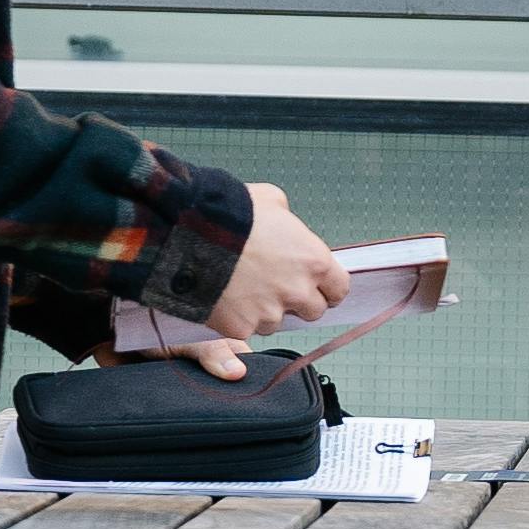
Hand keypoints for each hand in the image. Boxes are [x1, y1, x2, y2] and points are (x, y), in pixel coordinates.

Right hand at [187, 181, 349, 375]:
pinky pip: (247, 329)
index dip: (327, 287)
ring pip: (277, 322)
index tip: (318, 287)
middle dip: (298, 301)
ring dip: (266, 310)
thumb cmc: (231, 213)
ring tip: (243, 287)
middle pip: (313, 310)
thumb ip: (288, 220)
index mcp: (314, 261)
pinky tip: (224, 297)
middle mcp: (298, 291)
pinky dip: (238, 318)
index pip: (338, 288)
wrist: (190, 235)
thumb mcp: (270, 200)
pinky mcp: (242, 328)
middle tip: (276, 286)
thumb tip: (286, 225)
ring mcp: (270, 313)